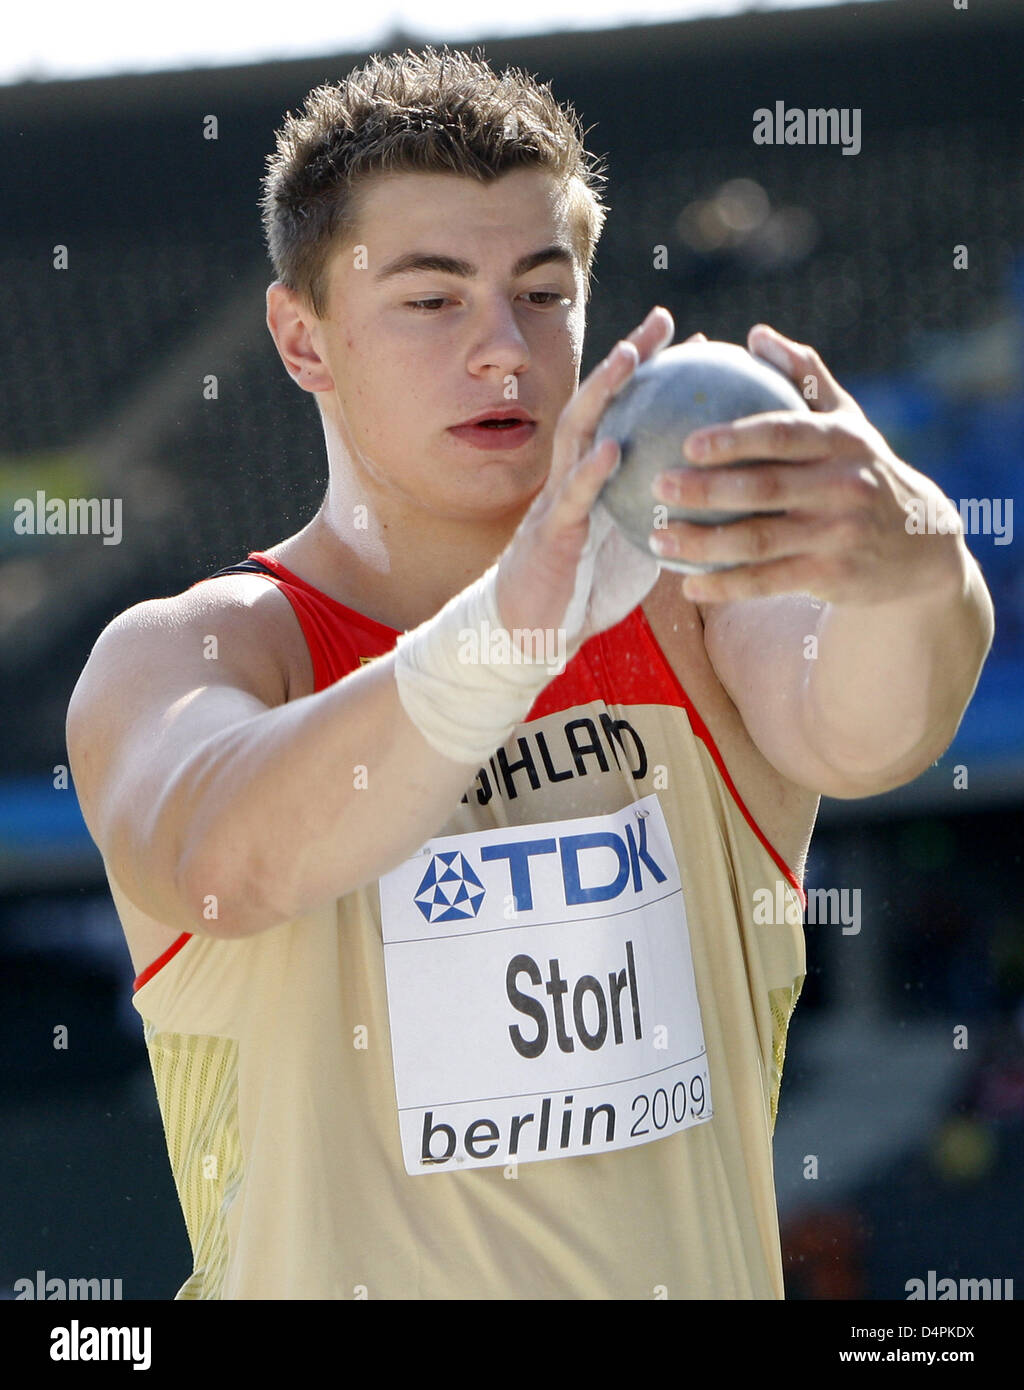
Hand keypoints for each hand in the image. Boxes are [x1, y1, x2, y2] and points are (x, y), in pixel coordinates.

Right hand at [497, 307, 705, 649]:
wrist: (532, 634)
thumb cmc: (583, 590)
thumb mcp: (633, 544)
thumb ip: (660, 513)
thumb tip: (713, 496)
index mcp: (593, 475)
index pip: (623, 410)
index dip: (650, 371)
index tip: (687, 334)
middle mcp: (573, 475)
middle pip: (600, 402)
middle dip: (627, 357)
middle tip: (661, 320)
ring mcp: (559, 500)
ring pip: (578, 433)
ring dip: (602, 393)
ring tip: (628, 358)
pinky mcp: (552, 535)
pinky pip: (573, 498)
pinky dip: (591, 472)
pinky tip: (612, 449)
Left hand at [648, 324, 967, 604]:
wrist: (921, 546)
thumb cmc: (867, 471)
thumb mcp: (850, 423)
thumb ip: (805, 378)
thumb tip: (754, 335)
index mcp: (843, 442)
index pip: (784, 435)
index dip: (735, 439)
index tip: (688, 442)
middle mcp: (843, 487)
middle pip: (764, 489)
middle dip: (706, 490)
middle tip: (658, 486)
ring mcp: (837, 535)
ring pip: (758, 542)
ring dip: (702, 544)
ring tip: (658, 540)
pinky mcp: (832, 576)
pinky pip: (768, 582)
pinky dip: (726, 585)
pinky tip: (688, 585)